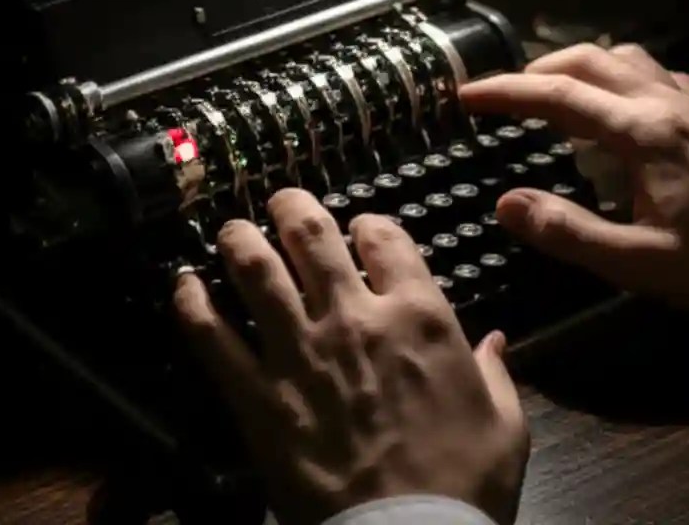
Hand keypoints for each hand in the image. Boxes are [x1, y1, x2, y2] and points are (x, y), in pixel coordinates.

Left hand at [172, 189, 528, 524]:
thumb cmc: (464, 485)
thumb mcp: (505, 425)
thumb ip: (495, 373)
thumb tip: (494, 341)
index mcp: (418, 315)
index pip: (385, 237)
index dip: (368, 225)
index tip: (359, 230)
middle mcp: (354, 317)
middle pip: (310, 234)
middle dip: (291, 208)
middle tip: (279, 203)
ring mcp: (299, 352)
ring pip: (256, 270)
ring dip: (239, 239)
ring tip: (230, 231)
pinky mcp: (257, 394)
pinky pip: (212, 336)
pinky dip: (192, 303)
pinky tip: (184, 284)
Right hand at [459, 43, 688, 328]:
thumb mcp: (638, 264)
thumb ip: (569, 232)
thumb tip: (506, 203)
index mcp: (645, 135)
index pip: (560, 95)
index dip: (505, 92)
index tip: (464, 94)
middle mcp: (667, 104)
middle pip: (590, 58)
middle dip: (535, 69)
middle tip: (498, 94)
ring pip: (624, 56)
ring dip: (578, 64)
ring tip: (546, 93)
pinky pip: (654, 73)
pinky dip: (619, 75)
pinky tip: (614, 106)